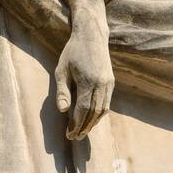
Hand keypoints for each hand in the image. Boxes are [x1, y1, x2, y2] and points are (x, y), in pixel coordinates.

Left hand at [55, 0, 113, 140]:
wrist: (92, 35)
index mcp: (88, 81)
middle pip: (94, 113)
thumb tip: (63, 111)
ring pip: (103, 110)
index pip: (82, 110)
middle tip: (75, 137)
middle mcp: (101, 83)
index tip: (69, 134)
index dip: (76, 124)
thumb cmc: (72, 51)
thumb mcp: (62, 69)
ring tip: (82, 131)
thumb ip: (62, 91)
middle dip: (84, 128)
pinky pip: (106, 102)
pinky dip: (99, 114)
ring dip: (93, 123)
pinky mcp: (111, 81)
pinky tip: (91, 118)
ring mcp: (108, 82)